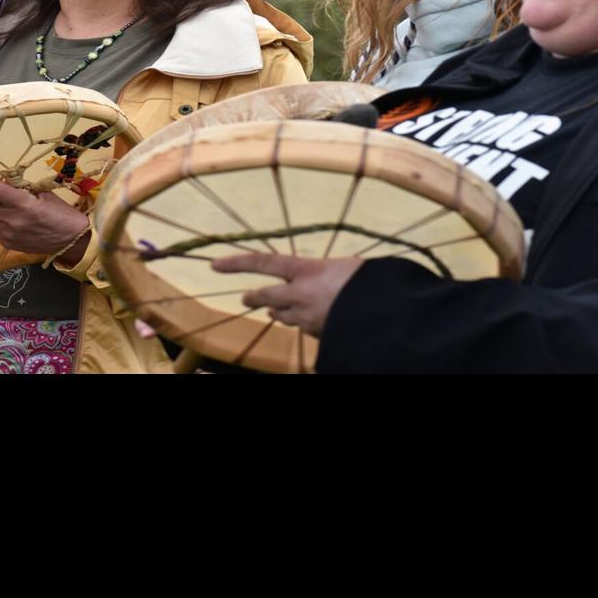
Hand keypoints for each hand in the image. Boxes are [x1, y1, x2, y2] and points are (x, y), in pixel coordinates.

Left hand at [0, 176, 89, 257]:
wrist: (70, 240)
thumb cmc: (61, 213)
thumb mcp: (44, 193)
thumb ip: (21, 187)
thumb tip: (4, 181)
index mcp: (22, 204)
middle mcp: (11, 220)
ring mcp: (7, 234)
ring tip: (2, 207)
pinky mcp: (6, 244)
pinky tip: (9, 220)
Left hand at [210, 252, 363, 336]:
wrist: (383, 316)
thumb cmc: (372, 283)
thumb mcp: (350, 267)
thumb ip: (331, 272)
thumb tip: (331, 277)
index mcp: (307, 269)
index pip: (264, 262)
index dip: (237, 263)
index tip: (214, 265)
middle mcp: (300, 294)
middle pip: (267, 296)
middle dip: (255, 297)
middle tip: (247, 298)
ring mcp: (307, 318)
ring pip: (283, 316)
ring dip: (279, 312)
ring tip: (274, 311)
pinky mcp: (318, 335)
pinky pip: (306, 328)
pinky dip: (305, 323)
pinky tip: (313, 321)